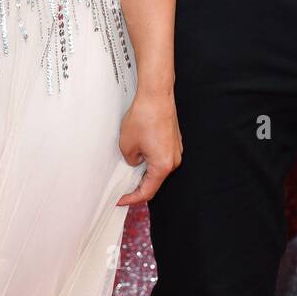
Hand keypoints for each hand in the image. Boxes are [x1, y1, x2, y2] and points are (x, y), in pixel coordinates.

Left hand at [116, 88, 181, 207]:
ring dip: (144, 169)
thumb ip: (130, 161)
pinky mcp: (174, 140)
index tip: (121, 200)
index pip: (147, 191)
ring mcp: (176, 150)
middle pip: (154, 180)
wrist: (156, 95)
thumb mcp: (126, 145)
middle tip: (123, 187)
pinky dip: (150, 158)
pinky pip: (161, 155)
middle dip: (138, 184)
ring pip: (158, 167)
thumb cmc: (144, 117)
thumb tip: (136, 161)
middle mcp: (173, 160)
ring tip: (129, 167)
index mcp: (163, 166)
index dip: (132, 198)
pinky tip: (139, 152)